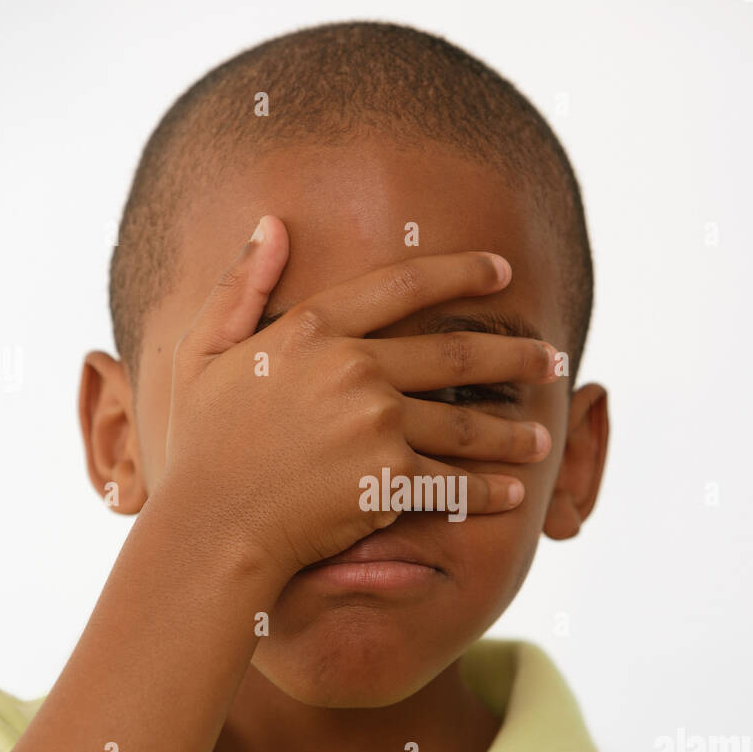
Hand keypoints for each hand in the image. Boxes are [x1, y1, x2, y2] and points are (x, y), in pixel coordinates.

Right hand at [163, 215, 560, 581]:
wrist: (211, 527)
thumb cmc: (201, 447)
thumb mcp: (202, 354)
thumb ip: (239, 286)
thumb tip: (271, 223)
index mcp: (313, 330)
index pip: (404, 285)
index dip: (460, 272)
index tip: (502, 270)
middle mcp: (354, 368)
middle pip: (455, 355)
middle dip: (514, 357)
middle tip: (551, 358)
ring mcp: (376, 423)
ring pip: (466, 423)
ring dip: (512, 432)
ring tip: (542, 435)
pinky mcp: (389, 479)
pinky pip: (455, 482)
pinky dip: (490, 490)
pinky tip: (516, 492)